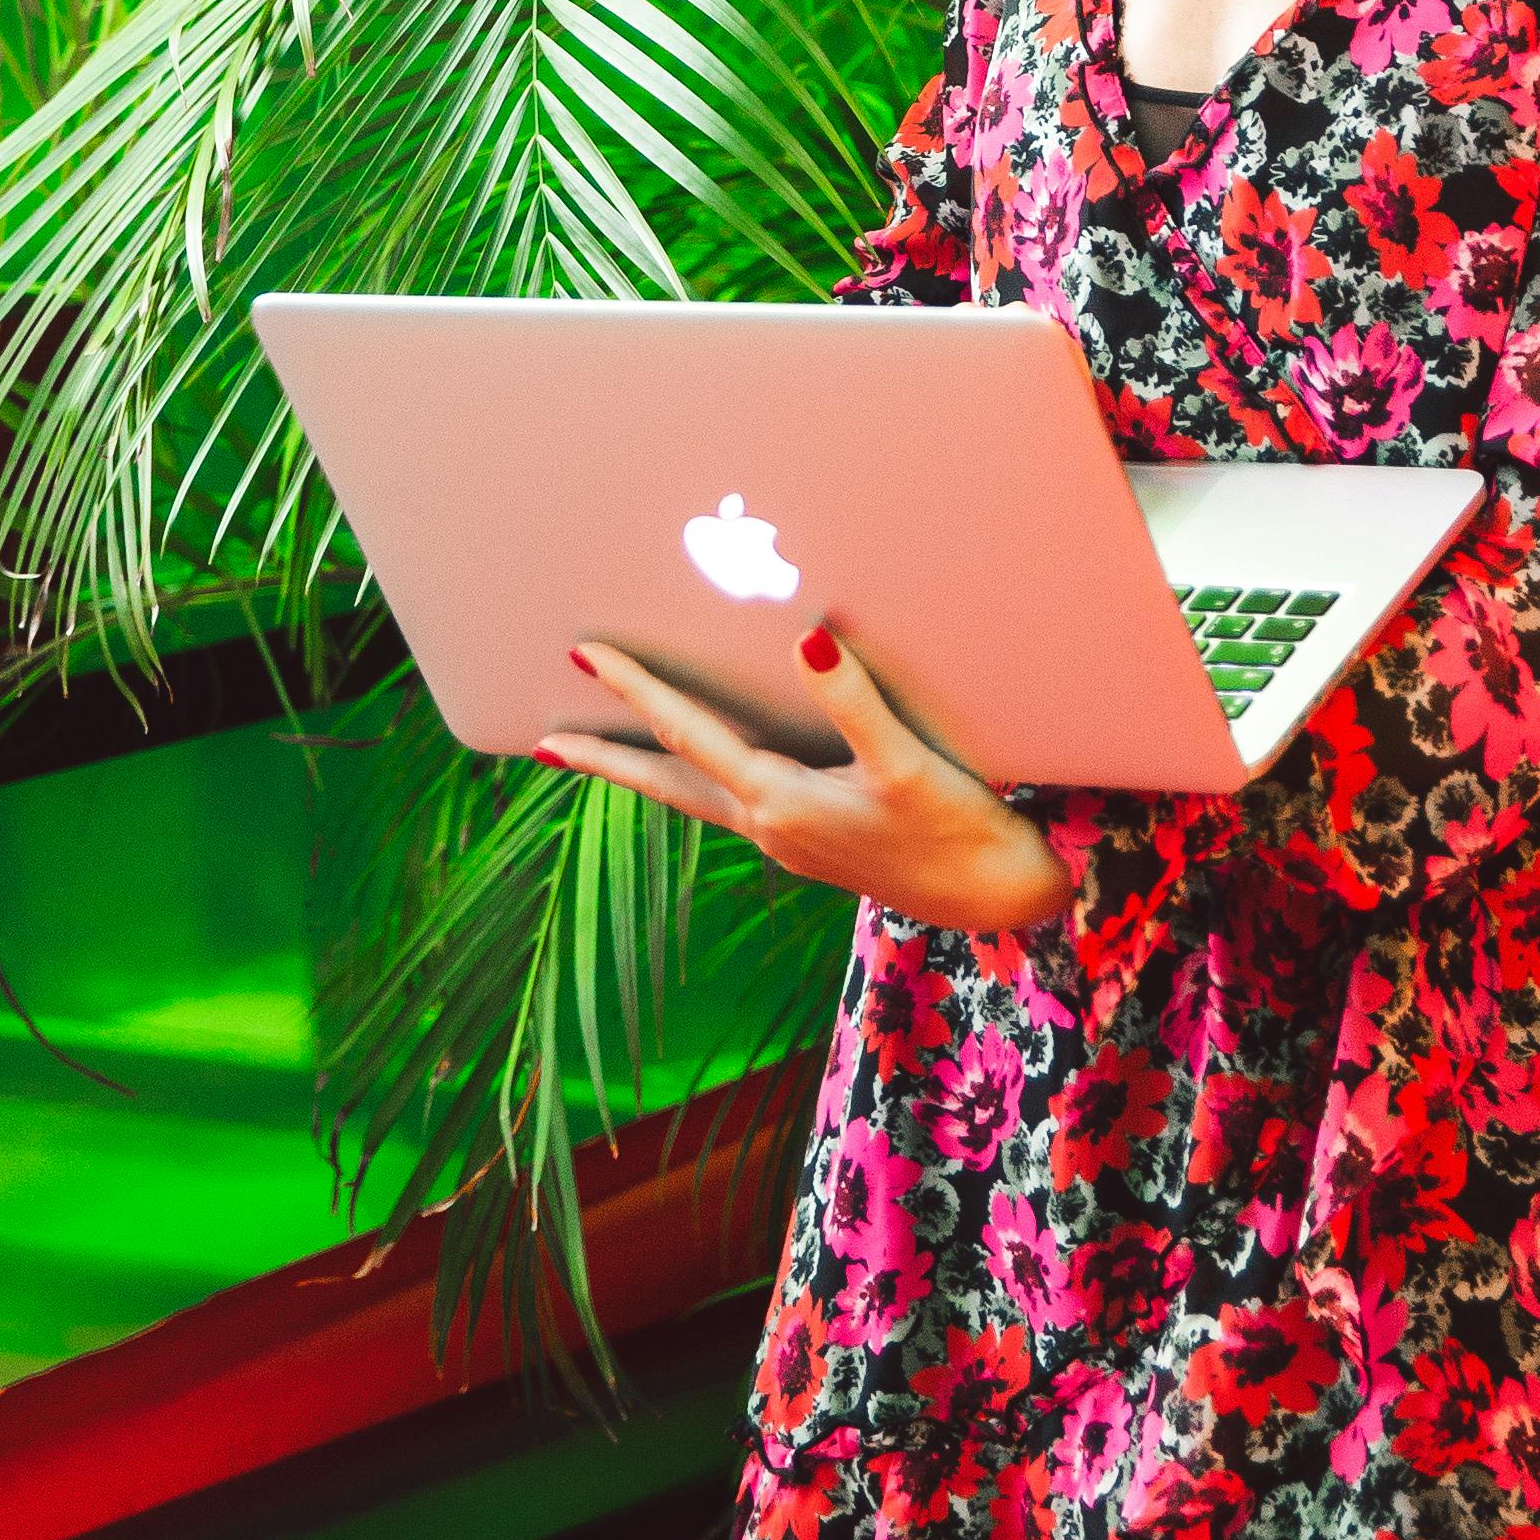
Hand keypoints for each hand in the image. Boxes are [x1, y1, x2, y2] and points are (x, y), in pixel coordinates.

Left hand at [537, 621, 1069, 933]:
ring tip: (602, 754)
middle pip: (668, 785)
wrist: (997, 899)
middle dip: (606, 760)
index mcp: (779, 801)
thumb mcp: (909, 766)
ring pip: (695, 798)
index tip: (585, 654)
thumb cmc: (958, 831)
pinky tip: (711, 770)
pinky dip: (696, 780)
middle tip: (542, 743)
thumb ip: (856, 702)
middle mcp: (769, 826)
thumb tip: (807, 640)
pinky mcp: (812, 844)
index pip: (688, 735)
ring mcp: (787, 841)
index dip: (635, 690)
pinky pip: (730, 804)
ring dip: (645, 773)